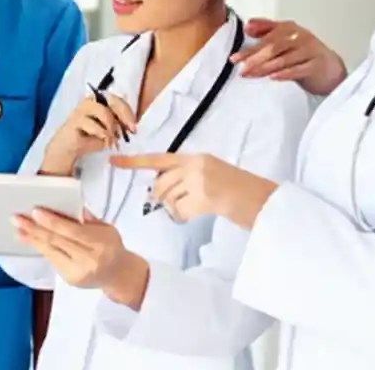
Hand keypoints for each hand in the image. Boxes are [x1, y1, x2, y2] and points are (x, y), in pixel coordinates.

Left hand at [13, 208, 143, 301]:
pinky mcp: (70, 280)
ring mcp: (78, 272)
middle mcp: (89, 260)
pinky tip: (31, 239)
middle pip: (57, 242)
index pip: (72, 231)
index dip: (52, 221)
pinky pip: (52, 260)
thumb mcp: (106, 228)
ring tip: (19, 228)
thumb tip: (68, 205)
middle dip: (35, 229)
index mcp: (100, 243)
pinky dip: (41, 248)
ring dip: (32, 239)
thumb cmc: (111, 246)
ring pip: (50, 252)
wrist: (117, 274)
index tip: (36, 211)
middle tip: (18, 219)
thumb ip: (88, 218)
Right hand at [41, 94, 137, 175]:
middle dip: (123, 114)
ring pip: (103, 111)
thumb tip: (131, 126)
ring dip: (111, 126)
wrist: (69, 148)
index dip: (128, 112)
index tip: (134, 127)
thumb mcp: (109, 131)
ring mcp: (81, 109)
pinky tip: (104, 142)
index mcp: (100, 101)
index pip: (118, 100)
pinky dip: (102, 134)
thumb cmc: (90, 138)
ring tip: (112, 139)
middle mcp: (91, 101)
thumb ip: (118, 124)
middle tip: (129, 129)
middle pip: (112, 99)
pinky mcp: (74, 120)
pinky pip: (93, 124)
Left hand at [111, 153, 277, 229]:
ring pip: (168, 198)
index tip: (113, 161)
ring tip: (196, 207)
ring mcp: (199, 180)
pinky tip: (198, 214)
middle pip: (160, 184)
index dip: (134, 161)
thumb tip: (161, 188)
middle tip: (179, 203)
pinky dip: (184, 216)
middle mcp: (195, 165)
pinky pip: (179, 211)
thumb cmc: (237, 190)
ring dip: (176, 208)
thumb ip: (186, 175)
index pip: (158, 158)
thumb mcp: (210, 173)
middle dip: (163, 198)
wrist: (260, 199)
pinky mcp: (203, 197)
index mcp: (195, 157)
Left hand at [231, 17, 346, 94]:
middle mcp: (299, 37)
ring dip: (264, 68)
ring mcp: (309, 50)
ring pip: (283, 59)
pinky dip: (285, 74)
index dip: (249, 49)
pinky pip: (299, 69)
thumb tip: (248, 26)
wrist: (329, 68)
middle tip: (241, 67)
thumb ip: (265, 30)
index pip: (266, 38)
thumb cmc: (304, 53)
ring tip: (250, 74)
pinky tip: (273, 77)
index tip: (235, 58)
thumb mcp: (284, 38)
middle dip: (254, 58)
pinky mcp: (316, 65)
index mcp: (289, 28)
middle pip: (273, 47)